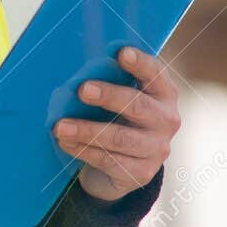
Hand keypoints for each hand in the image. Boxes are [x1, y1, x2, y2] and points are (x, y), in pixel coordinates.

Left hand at [53, 46, 180, 203]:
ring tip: (60, 126)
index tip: (120, 52)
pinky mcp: (141, 173)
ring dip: (86, 130)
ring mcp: (157, 149)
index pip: (155, 74)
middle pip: (137, 106)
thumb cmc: (119, 120)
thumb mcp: (122, 101)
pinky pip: (108, 160)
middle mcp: (167, 120)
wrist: (125, 167)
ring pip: (119, 138)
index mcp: (164, 94)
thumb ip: (113, 83)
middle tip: (82, 89)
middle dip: (109, 96)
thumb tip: (81, 69)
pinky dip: (83, 150)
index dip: (139, 63)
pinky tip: (65, 142)